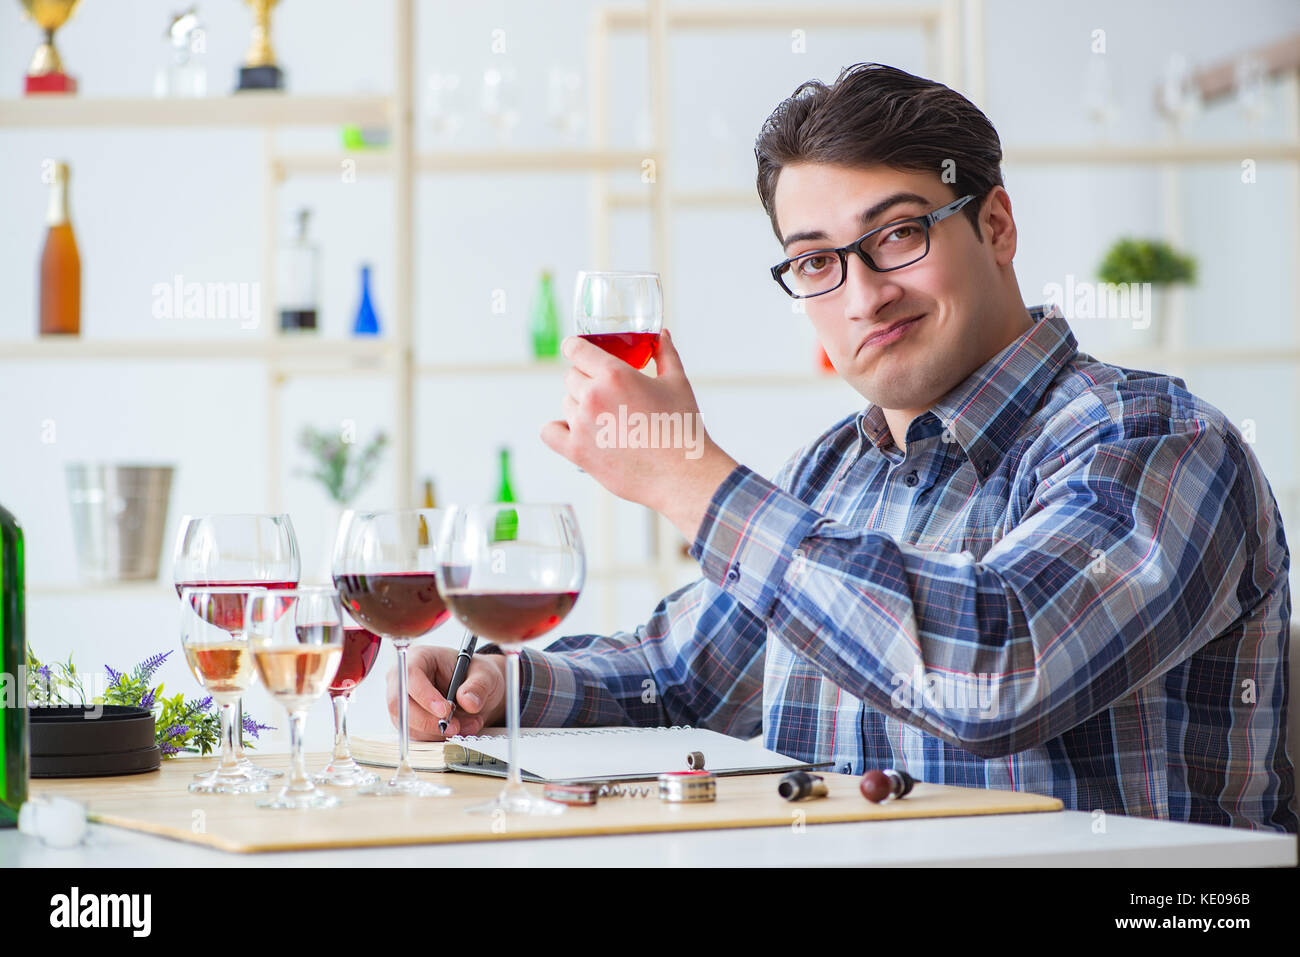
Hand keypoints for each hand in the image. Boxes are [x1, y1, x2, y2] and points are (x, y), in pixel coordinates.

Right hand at [386, 645, 506, 740]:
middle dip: (428, 721)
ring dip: (438, 731)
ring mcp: (403, 702)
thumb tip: (468, 702)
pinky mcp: (408, 721)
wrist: (476, 692)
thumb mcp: (485, 675)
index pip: (410, 675)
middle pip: (399, 704)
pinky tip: (460, 728)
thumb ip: (478, 686)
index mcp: (419, 658)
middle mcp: (404, 679)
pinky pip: (416, 736)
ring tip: (468, 724)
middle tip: (456, 727)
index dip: (424, 695)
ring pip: (407, 724)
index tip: (445, 711)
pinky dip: (438, 737)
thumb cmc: (475, 675)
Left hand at [540, 329, 738, 540]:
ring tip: (604, 417)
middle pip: (570, 377)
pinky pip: (550, 432)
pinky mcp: (578, 452)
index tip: (578, 351)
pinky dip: (558, 429)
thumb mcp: (677, 382)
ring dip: (579, 406)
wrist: (682, 473)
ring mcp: (582, 425)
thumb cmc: (682, 427)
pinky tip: (574, 431)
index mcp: (614, 374)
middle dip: (586, 380)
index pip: (575, 348)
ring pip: (565, 403)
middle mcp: (593, 396)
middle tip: (607, 393)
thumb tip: (661, 335)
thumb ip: (665, 353)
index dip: (576, 347)